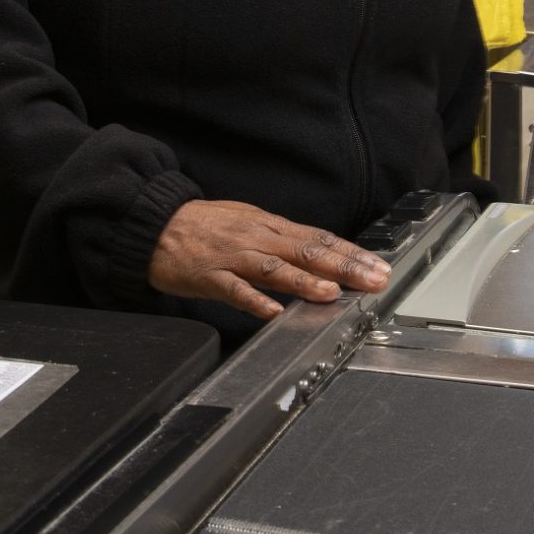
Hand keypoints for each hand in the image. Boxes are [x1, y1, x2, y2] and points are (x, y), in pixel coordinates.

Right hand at [147, 200, 389, 320]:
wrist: (156, 224)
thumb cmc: (205, 226)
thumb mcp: (249, 222)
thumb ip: (282, 241)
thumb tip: (319, 254)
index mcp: (268, 225)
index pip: (318, 237)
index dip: (350, 252)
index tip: (378, 266)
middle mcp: (256, 237)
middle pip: (306, 251)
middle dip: (343, 266)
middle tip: (373, 280)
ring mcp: (233, 256)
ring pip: (274, 268)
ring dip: (303, 281)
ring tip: (331, 292)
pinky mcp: (210, 276)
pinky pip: (234, 290)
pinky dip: (254, 300)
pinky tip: (272, 312)